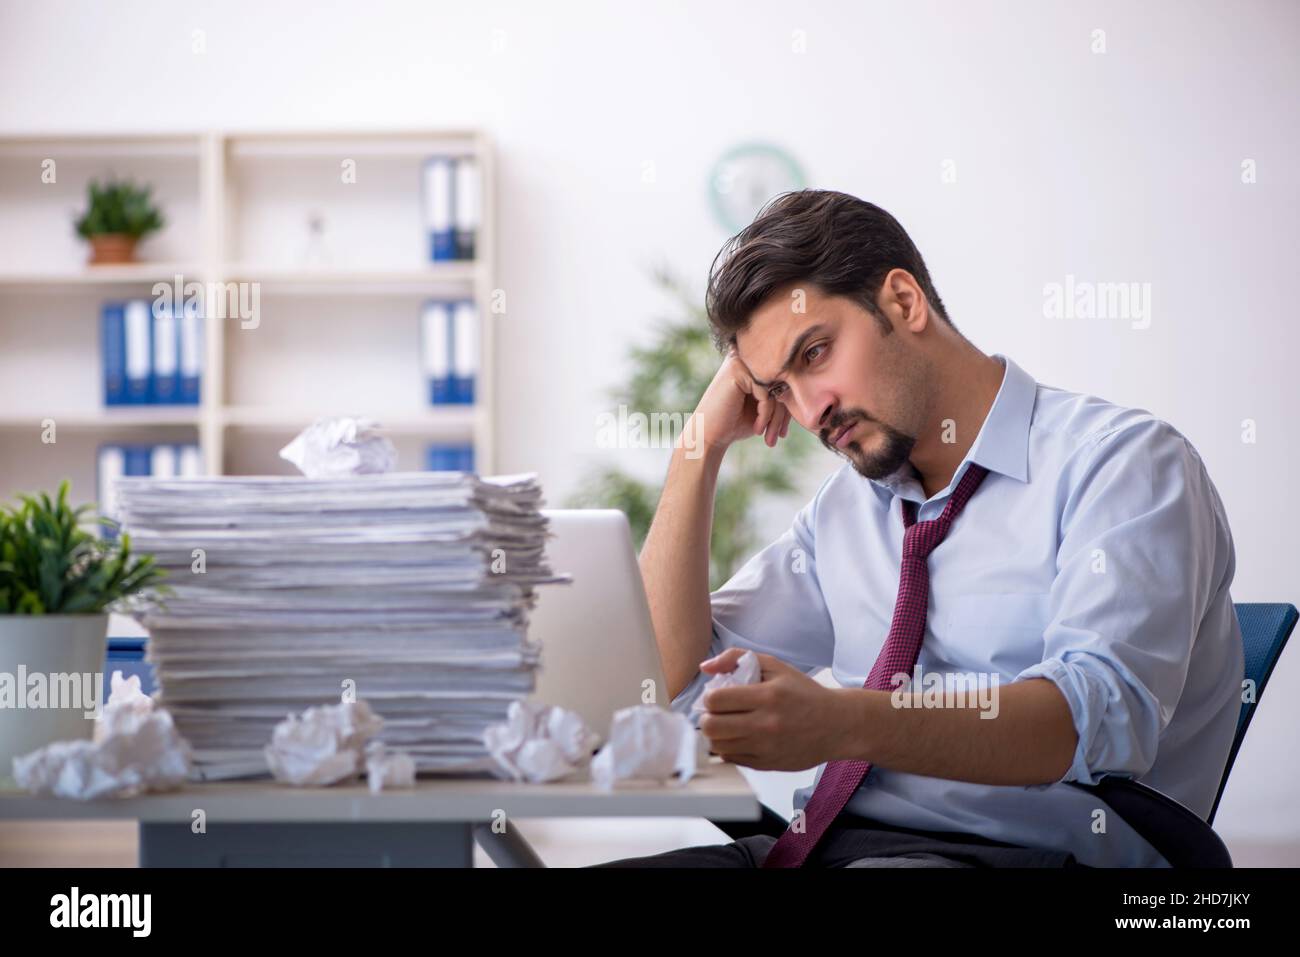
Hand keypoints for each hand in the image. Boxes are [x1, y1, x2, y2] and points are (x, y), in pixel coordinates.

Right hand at [692, 348, 792, 454]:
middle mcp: (747, 358)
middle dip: (783, 415)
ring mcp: (741, 361)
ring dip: (776, 417)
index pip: (783, 381)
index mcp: (754, 364)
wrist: (708, 436)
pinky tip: (757, 428)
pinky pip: (766, 393)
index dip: (787, 407)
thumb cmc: (735, 423)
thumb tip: (811, 390)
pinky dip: (765, 414)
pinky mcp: (737, 371)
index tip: (783, 431)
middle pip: (781, 382)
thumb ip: (782, 397)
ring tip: (769, 437)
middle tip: (779, 436)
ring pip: (775, 388)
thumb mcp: (764, 409)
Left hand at [696, 648, 852, 770]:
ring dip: (716, 734)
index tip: (717, 696)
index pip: (716, 700)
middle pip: (711, 727)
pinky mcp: (767, 764)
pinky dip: (729, 747)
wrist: (836, 725)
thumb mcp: (775, 666)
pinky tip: (739, 737)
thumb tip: (705, 666)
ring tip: (726, 724)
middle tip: (716, 713)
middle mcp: (765, 724)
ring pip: (718, 745)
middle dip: (707, 717)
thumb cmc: (805, 694)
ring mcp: (766, 747)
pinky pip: (732, 759)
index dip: (709, 697)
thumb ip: (737, 658)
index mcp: (767, 696)